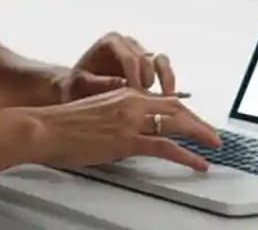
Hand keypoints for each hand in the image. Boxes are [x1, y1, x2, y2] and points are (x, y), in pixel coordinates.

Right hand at [27, 87, 220, 171]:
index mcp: (124, 93)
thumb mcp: (96, 113)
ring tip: (213, 146)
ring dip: (200, 134)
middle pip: (176, 107)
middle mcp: (131, 101)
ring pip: (177, 123)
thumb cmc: (62, 125)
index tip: (194, 121)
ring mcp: (131, 120)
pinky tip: (197, 162)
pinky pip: (166, 146)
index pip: (163, 99)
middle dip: (198, 121)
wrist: (44, 128)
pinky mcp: (127, 139)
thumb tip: (129, 133)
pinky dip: (187, 155)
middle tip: (212, 134)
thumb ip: (117, 118)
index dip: (183, 111)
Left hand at [53, 32, 177, 102]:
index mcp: (110, 42)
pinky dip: (167, 83)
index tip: (137, 94)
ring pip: (160, 60)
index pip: (128, 56)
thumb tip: (123, 84)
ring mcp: (139, 53)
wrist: (77, 91)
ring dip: (165, 78)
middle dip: (148, 78)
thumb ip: (100, 84)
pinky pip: (163, 71)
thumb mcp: (81, 85)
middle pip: (146, 57)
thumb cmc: (76, 86)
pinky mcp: (148, 66)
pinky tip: (167, 99)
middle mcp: (128, 43)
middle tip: (147, 100)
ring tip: (165, 97)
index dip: (135, 75)